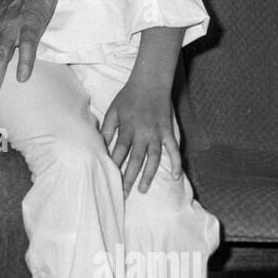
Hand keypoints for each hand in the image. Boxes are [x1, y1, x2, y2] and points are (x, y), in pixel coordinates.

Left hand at [101, 78, 181, 195]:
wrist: (150, 82)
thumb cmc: (128, 96)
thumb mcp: (113, 110)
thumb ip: (107, 129)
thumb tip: (100, 145)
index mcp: (127, 129)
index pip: (119, 152)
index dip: (114, 166)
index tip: (108, 180)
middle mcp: (142, 134)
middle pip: (134, 160)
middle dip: (128, 178)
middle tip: (122, 194)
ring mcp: (156, 133)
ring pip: (153, 158)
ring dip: (148, 175)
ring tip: (142, 190)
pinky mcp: (168, 131)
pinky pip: (173, 149)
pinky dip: (176, 162)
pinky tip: (176, 176)